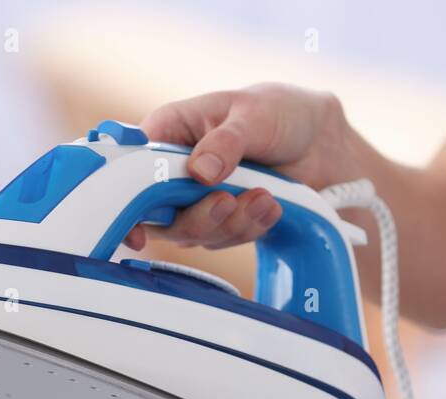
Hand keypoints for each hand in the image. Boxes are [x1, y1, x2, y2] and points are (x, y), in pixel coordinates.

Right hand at [124, 83, 364, 251]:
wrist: (323, 145)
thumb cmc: (280, 113)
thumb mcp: (254, 114)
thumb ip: (226, 141)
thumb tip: (199, 170)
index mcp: (168, 132)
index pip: (127, 168)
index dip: (123, 200)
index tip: (138, 228)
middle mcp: (173, 171)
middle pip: (158, 214)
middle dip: (197, 216)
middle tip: (227, 201)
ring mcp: (196, 201)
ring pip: (193, 232)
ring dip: (231, 221)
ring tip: (264, 196)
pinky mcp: (220, 222)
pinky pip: (224, 239)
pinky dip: (250, 227)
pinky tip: (271, 205)